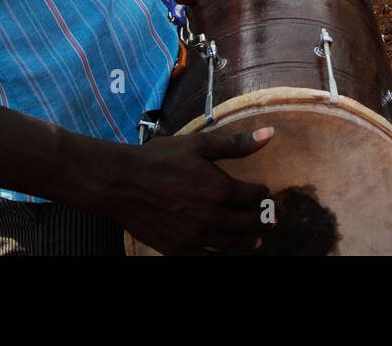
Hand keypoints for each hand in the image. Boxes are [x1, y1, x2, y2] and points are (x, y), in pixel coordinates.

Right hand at [117, 127, 273, 254]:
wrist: (121, 182)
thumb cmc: (159, 159)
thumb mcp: (200, 144)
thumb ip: (236, 144)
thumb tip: (269, 134)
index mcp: (221, 190)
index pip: (254, 197)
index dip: (262, 194)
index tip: (263, 192)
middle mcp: (212, 217)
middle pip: (248, 224)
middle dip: (262, 221)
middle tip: (270, 221)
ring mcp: (194, 236)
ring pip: (231, 245)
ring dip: (247, 242)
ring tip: (254, 242)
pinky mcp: (177, 249)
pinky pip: (206, 258)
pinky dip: (218, 256)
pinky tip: (222, 253)